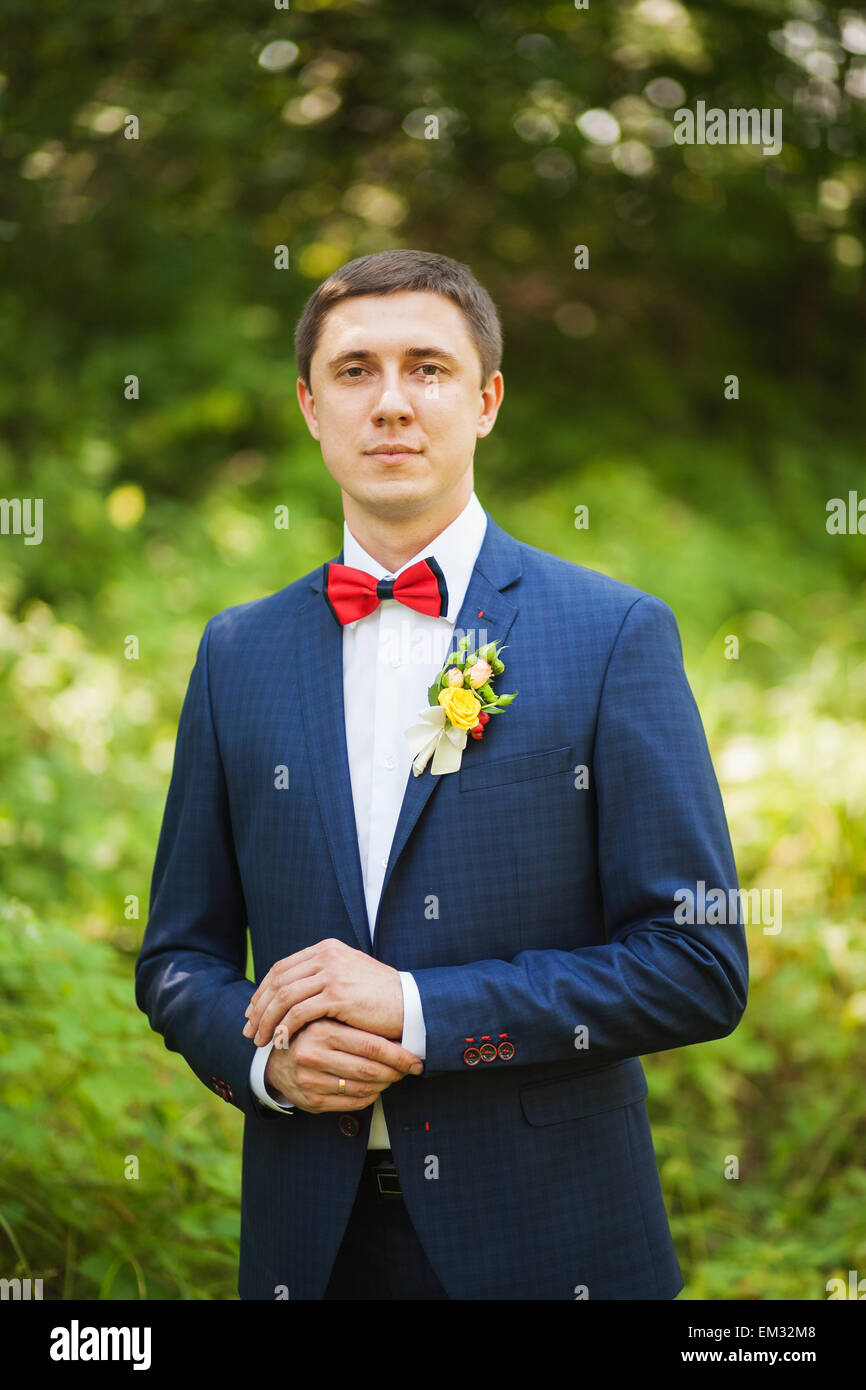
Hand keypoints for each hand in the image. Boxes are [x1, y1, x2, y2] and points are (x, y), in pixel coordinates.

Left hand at [243, 938, 403, 1045]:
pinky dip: (284, 1028)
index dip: (262, 991)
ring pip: (284, 997)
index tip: (252, 1012)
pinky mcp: (338, 995)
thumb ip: (321, 978)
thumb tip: (290, 992)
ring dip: (267, 1021)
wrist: (410, 1004)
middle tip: (249, 1030)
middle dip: (259, 1007)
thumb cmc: (379, 997)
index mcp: (326, 949)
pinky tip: (280, 1041)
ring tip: (260, 1041)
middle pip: (278, 981)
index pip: (282, 968)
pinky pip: (299, 1012)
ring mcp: (333, 974)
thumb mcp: (347, 977)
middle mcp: (327, 956)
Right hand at [263, 1018, 422, 1113]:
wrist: (274, 1058)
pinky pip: (352, 1103)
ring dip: (385, 1084)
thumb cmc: (311, 1035)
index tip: (416, 1058)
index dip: (398, 1054)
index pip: (370, 1045)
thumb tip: (402, 1031)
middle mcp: (313, 1055)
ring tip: (394, 1076)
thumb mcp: (327, 1019)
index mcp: (321, 1029)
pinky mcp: (311, 1101)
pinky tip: (376, 1087)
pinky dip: (371, 1096)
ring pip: (362, 1088)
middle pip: (368, 1069)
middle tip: (409, 1068)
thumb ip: (355, 1023)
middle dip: (395, 1071)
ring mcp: (310, 1081)